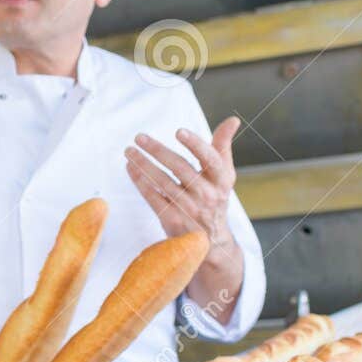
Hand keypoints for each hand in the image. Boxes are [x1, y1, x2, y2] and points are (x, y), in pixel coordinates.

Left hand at [125, 117, 245, 323]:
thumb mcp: (224, 175)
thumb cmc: (215, 199)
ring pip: (163, 182)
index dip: (195, 145)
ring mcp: (190, 209)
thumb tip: (232, 120)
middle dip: (157, 151)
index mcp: (222, 181)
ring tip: (129, 151)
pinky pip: (153, 197)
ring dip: (143, 164)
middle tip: (140, 137)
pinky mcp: (173, 220)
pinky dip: (140, 182)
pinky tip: (131, 168)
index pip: (210, 159)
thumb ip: (223, 146)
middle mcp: (208, 195)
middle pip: (180, 168)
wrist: (212, 241)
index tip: (179, 132)